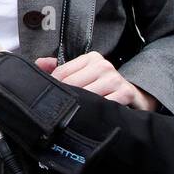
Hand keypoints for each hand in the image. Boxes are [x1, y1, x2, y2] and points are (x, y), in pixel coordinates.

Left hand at [32, 51, 157, 110]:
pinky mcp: (126, 93)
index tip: (54, 97)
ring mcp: (115, 79)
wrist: (136, 95)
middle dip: (66, 98)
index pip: (61, 73)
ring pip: (86, 95)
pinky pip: (103, 105)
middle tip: (63, 108)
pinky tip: (93, 115)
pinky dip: (96, 111)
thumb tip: (38, 63)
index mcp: (91, 58)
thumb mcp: (83, 73)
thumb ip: (59, 68)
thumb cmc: (104, 85)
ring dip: (80, 106)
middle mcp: (103, 65)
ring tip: (77, 113)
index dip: (54, 87)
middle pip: (71, 85)